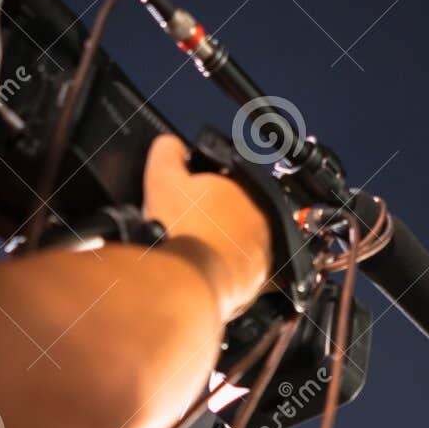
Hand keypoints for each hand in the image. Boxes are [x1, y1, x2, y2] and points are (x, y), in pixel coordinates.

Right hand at [143, 134, 270, 317]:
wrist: (189, 280)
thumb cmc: (181, 230)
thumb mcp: (163, 178)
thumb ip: (168, 154)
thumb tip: (172, 144)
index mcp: (245, 189)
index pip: (225, 185)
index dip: (201, 193)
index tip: (185, 205)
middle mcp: (262, 220)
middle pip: (235, 216)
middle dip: (215, 221)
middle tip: (189, 230)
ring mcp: (265, 252)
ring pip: (242, 246)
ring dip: (224, 248)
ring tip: (197, 254)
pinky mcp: (262, 283)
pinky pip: (250, 275)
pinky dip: (234, 274)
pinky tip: (215, 274)